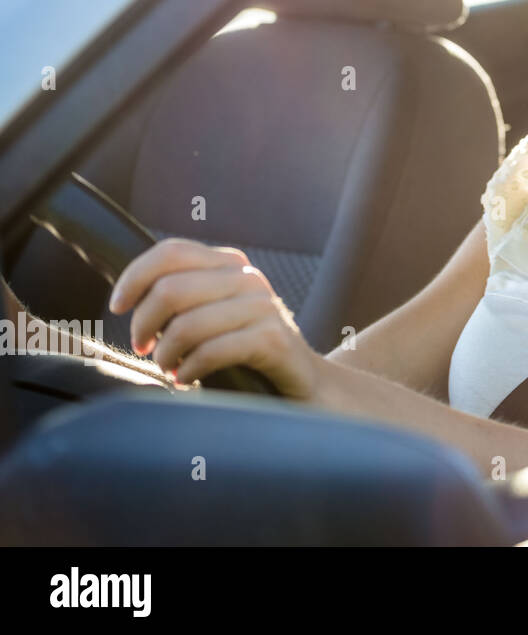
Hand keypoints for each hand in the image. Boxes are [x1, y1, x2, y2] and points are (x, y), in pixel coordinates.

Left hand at [108, 238, 319, 397]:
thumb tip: (127, 297)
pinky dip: (189, 369)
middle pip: (171, 288)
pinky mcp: (273, 340)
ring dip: (166, 354)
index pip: (172, 252)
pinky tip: (186, 380)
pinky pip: (212, 351)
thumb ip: (183, 299)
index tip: (117, 306)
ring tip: (168, 367)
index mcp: (230, 264)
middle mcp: (248, 278)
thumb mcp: (213, 315)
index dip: (135, 277)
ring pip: (188, 323)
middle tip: (144, 347)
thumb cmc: (246, 352)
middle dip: (143, 323)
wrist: (304, 382)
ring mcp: (263, 308)